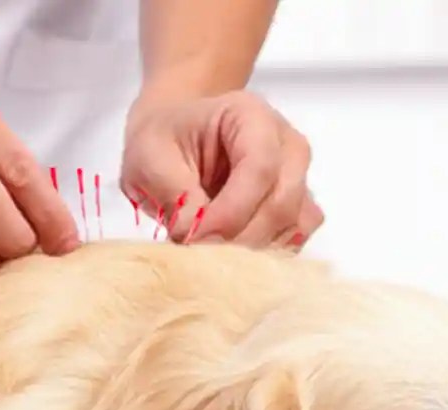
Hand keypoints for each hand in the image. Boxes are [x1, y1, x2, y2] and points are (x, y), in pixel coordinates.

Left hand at [121, 90, 322, 249]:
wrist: (173, 139)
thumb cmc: (162, 139)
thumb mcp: (150, 159)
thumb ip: (177, 197)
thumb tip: (196, 239)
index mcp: (251, 117)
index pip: (260, 167)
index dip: (230, 211)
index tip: (193, 237)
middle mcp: (286, 145)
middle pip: (283, 200)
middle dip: (240, 237)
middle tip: (197, 253)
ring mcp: (297, 177)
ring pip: (294, 223)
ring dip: (253, 249)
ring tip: (210, 254)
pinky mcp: (296, 206)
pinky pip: (295, 237)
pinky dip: (265, 253)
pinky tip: (230, 254)